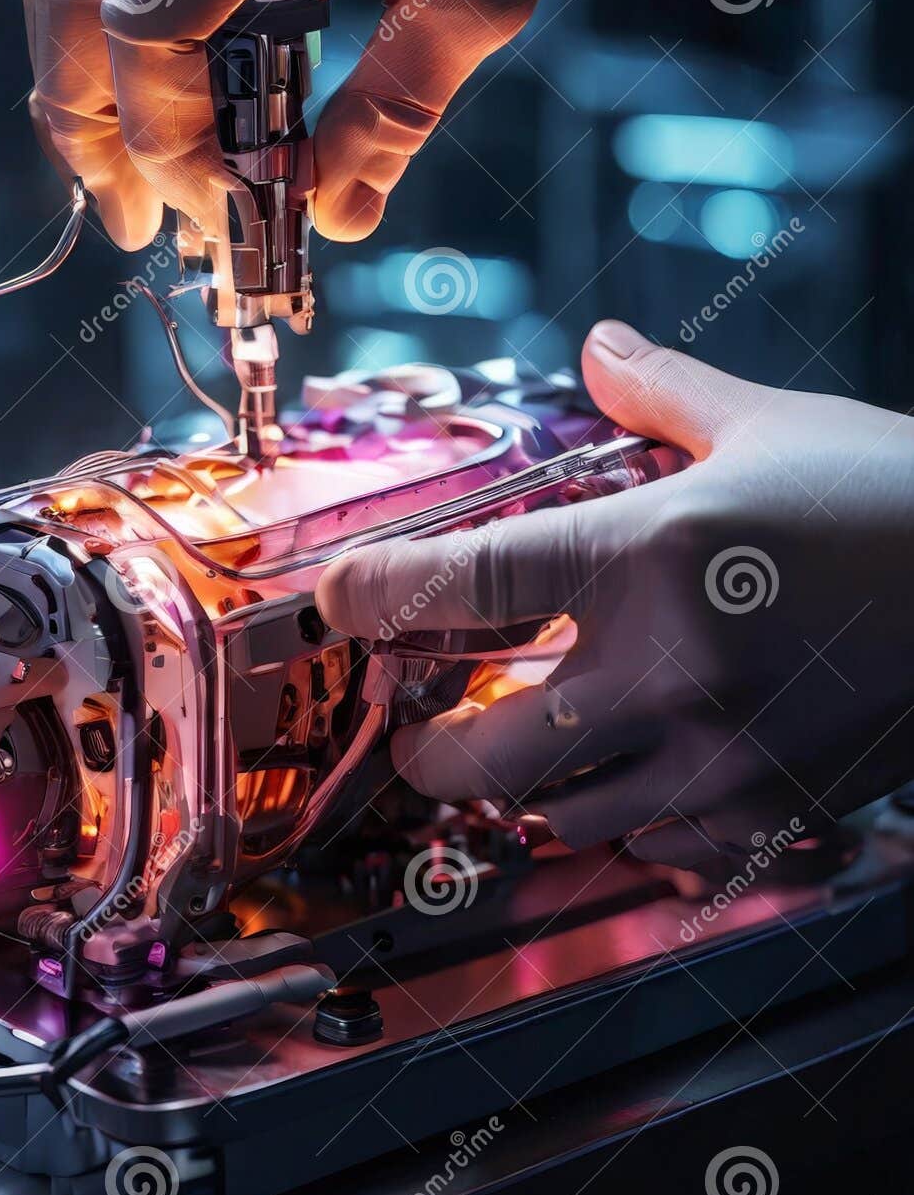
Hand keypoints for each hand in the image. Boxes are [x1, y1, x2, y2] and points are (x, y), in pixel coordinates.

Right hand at [17, 0, 622, 245]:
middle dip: (88, 126)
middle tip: (138, 223)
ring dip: (75, 81)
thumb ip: (397, 112)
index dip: (170, 136)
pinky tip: (150, 94)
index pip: (154, 23)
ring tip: (127, 176)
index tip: (229, 203)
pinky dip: (100, 30)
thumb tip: (332, 218)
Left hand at [317, 322, 913, 866]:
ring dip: (524, 790)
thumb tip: (600, 345)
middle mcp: (673, 668)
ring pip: (561, 818)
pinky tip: (632, 784)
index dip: (379, 594)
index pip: (472, 583)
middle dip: (430, 746)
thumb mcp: (765, 425)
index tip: (336, 601)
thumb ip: (660, 393)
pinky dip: (622, 824)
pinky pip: (657, 849)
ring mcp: (724, 756)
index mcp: (653, 555)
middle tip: (422, 724)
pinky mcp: (774, 810)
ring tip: (526, 754)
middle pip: (485, 750)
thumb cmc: (892, 500)